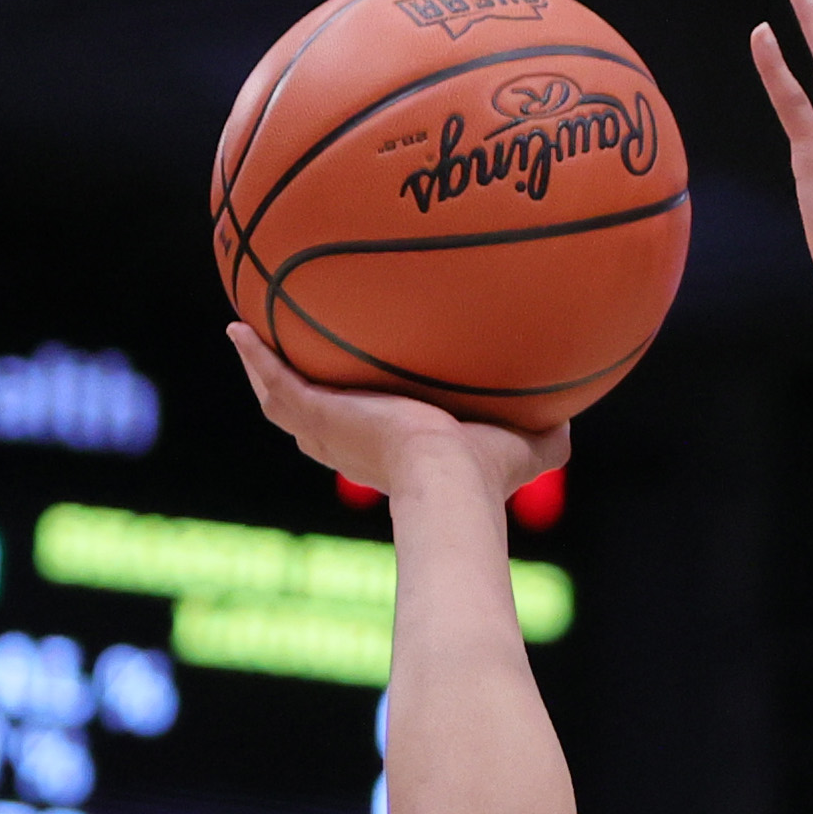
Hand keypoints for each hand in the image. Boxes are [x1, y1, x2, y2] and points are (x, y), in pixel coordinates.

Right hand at [225, 324, 566, 505]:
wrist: (450, 484)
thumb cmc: (487, 478)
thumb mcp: (525, 449)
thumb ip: (549, 439)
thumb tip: (574, 426)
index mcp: (395, 454)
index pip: (365, 436)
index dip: (355, 418)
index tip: (351, 397)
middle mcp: (356, 447)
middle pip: (311, 421)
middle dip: (295, 395)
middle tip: (282, 365)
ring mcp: (331, 434)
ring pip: (282, 403)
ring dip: (263, 372)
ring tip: (245, 337)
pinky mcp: (318, 417)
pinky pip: (277, 383)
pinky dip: (256, 358)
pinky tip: (239, 328)